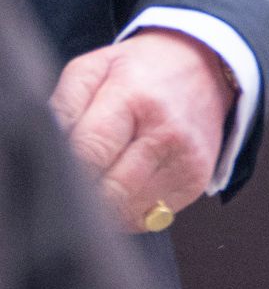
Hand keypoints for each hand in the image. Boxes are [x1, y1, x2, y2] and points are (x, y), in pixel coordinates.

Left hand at [51, 29, 233, 229]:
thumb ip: (64, 106)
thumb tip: (47, 149)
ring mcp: (186, 162)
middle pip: (109, 192)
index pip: (89, 155)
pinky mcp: (196, 183)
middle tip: (74, 180)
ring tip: (99, 180)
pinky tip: (124, 186)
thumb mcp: (93, 69)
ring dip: (105, 207)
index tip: (54, 171)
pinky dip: (128, 210)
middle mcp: (166, 134)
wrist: (201, 68)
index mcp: (134, 99)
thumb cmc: (139, 71)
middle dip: (84, 193)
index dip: (65, 171)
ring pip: (128, 212)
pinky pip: (149, 219)